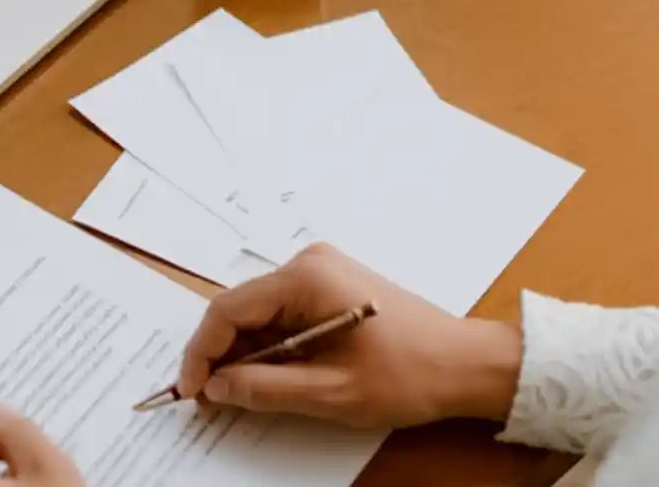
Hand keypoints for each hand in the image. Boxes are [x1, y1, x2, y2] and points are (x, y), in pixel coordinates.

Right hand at [178, 243, 521, 428]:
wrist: (467, 363)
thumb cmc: (410, 374)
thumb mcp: (331, 392)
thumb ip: (265, 389)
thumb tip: (217, 388)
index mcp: (306, 276)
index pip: (228, 309)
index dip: (201, 352)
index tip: (191, 390)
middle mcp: (309, 263)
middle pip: (241, 308)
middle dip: (220, 354)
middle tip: (209, 397)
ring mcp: (322, 271)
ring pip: (260, 313)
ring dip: (246, 352)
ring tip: (239, 392)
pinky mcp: (331, 286)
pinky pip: (284, 313)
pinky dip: (270, 345)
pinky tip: (270, 376)